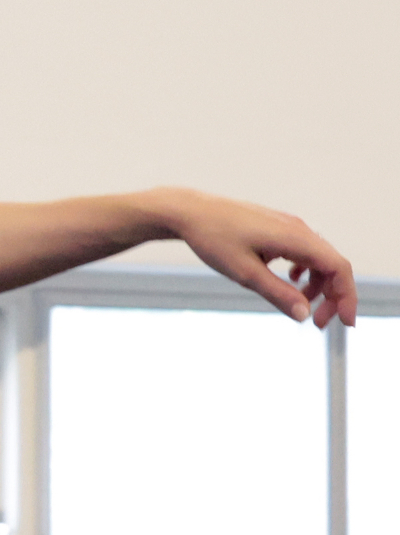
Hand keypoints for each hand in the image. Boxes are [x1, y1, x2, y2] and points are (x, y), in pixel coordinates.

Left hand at [162, 188, 356, 328]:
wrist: (188, 212)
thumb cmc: (213, 238)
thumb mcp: (244, 273)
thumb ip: (277, 293)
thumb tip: (304, 315)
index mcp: (295, 237)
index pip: (338, 267)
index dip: (347, 296)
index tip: (344, 323)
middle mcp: (297, 228)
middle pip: (332, 264)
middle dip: (332, 296)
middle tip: (319, 323)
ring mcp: (287, 226)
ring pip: (317, 258)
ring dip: (317, 285)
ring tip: (303, 306)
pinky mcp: (276, 228)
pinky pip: (302, 251)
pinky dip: (304, 270)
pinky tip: (290, 280)